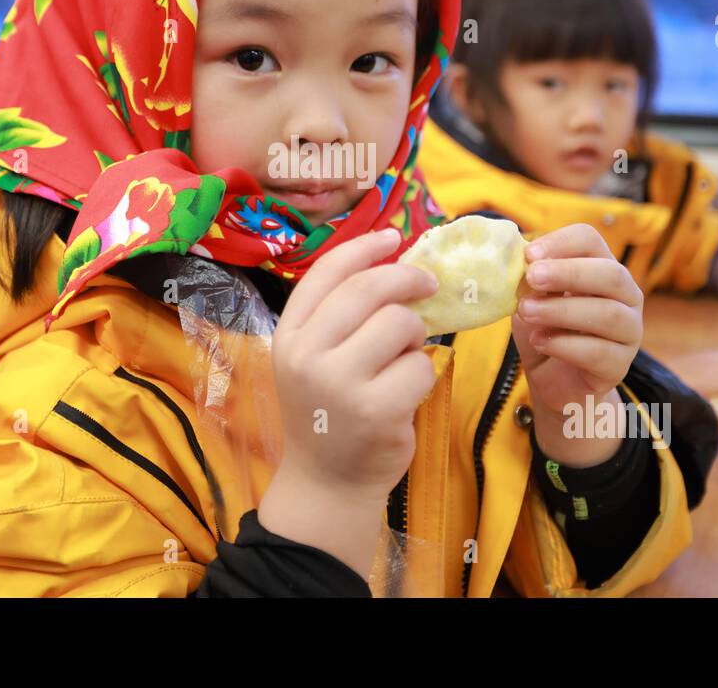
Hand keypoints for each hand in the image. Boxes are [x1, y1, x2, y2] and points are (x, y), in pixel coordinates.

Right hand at [268, 227, 438, 499]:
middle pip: (368, 289)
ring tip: (405, 355)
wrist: (327, 481)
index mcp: (289, 334)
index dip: (363, 247)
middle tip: (428, 284)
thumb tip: (397, 261)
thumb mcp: (315, 357)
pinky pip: (421, 365)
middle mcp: (307, 354)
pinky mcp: (376, 409)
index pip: (326, 272)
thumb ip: (342, 315)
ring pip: (400, 323)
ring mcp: (340, 383)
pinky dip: (424, 372)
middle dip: (407, 279)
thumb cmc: (330, 410)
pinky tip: (407, 391)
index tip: (393, 236)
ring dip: (416, 334)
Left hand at [512, 223, 643, 421]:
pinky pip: (600, 352)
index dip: (561, 243)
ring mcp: (629, 331)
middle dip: (568, 272)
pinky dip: (565, 345)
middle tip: (531, 277)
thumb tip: (517, 262)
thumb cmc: (544, 330)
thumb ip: (528, 281)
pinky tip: (539, 341)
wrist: (553, 381)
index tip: (528, 254)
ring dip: (562, 310)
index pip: (590, 241)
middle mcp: (625, 296)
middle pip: (610, 273)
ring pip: (608, 314)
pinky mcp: (620, 366)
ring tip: (526, 312)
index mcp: (601, 268)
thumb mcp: (530, 299)